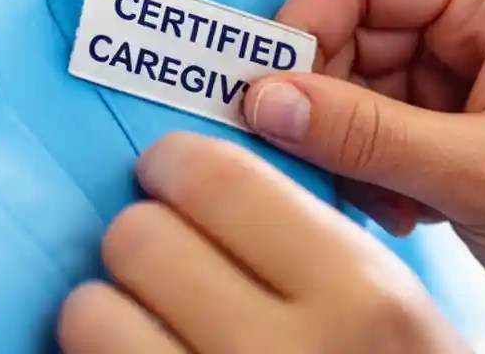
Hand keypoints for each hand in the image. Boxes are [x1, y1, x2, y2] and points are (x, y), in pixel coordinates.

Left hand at [57, 132, 468, 353]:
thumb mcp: (394, 308)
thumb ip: (312, 239)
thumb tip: (196, 169)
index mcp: (361, 296)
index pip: (217, 178)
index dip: (177, 164)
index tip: (172, 173)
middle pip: (139, 237)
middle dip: (145, 236)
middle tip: (164, 255)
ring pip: (90, 313)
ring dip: (107, 308)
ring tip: (142, 320)